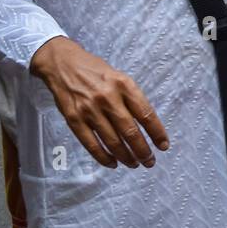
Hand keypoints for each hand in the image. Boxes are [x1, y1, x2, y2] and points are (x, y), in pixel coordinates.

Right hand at [30, 36, 168, 168]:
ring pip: (113, 141)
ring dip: (126, 157)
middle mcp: (108, 97)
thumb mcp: (119, 77)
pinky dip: (104, 157)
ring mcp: (90, 109)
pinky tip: (113, 163)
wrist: (63, 64)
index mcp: (124, 84)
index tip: (163, 145)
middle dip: (143, 150)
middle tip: (150, 161)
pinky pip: (92, 144)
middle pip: (131, 131)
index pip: (146, 114)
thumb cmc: (96, 71)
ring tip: (135, 164)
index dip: (157, 133)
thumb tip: (148, 125)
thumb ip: (132, 98)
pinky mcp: (74, 119)